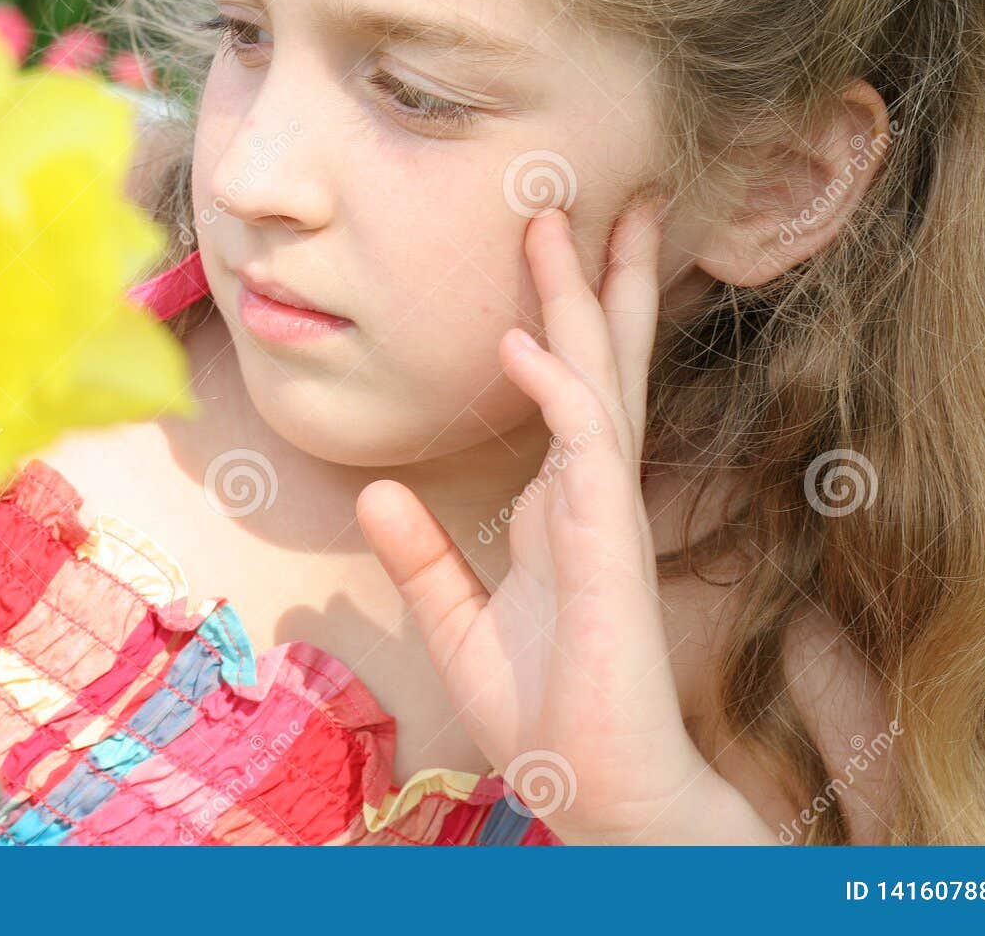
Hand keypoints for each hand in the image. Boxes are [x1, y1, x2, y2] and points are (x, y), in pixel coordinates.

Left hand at [357, 201, 775, 843]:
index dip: (567, 316)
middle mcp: (590, 494)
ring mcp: (604, 514)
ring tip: (558, 223)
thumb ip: (424, 559)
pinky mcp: (608, 547)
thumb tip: (376, 491)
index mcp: (560, 506)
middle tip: (600, 195)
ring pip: (598, 382)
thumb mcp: (462, 624)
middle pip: (600, 363)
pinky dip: (557, 392)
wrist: (593, 789)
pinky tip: (524, 345)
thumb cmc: (546, 712)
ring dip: (579, 302)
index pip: (573, 388)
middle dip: (597, 279)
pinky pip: (585, 448)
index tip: (555, 244)